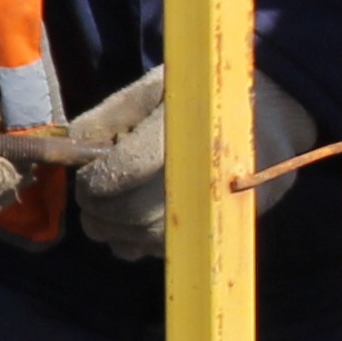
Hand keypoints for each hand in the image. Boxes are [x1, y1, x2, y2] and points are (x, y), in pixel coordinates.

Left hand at [53, 67, 321, 261]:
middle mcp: (203, 180)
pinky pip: (162, 252)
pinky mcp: (219, 233)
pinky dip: (138, 241)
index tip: (87, 176)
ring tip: (112, 204)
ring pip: (141, 241)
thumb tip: (67, 149)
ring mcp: (214, 213)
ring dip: (114, 228)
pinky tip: (140, 216)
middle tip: (91, 194)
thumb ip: (108, 117)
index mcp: (187, 135)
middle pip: (128, 215)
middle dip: (98, 209)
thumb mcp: (155, 88)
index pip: (122, 173)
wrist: (275, 115)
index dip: (93, 181)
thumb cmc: (203, 96)